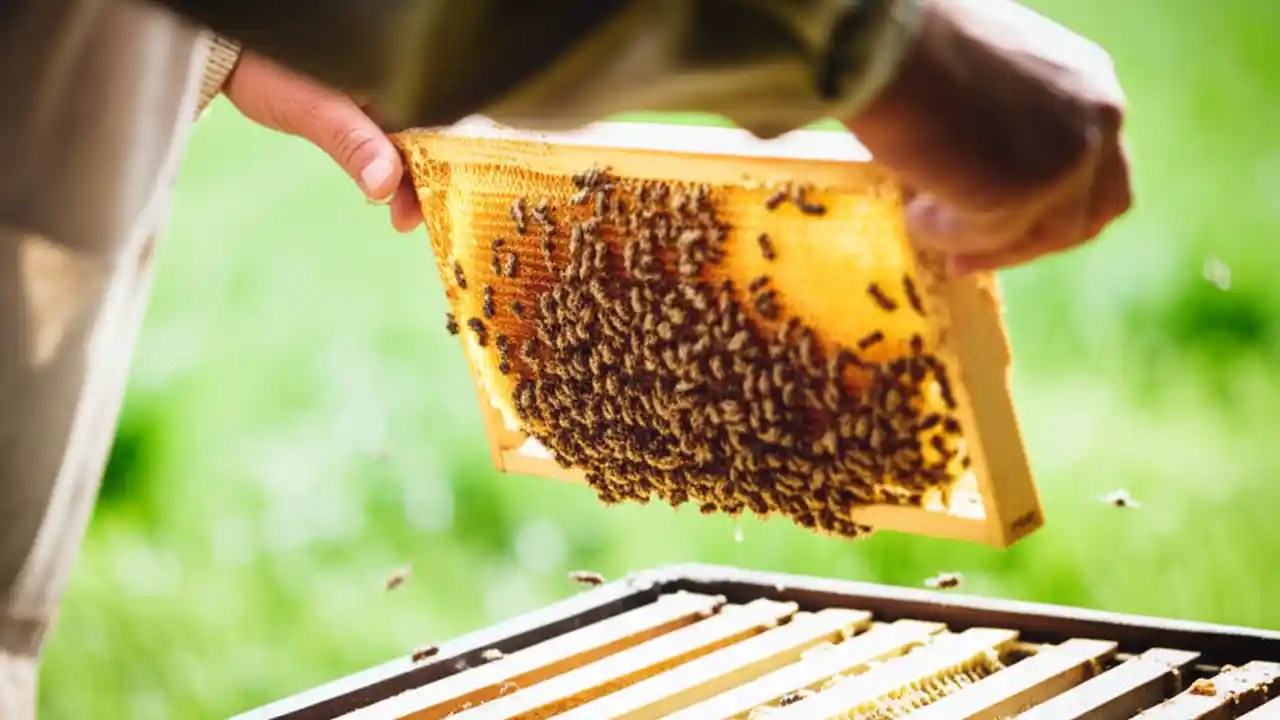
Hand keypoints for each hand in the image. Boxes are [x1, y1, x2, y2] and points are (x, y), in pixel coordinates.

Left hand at [223, 52, 423, 232]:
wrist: (234, 55)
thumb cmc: (275, 72)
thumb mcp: (317, 113)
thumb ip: (355, 145)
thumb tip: (385, 186)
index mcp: (397, 81)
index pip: (431, 130)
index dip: (434, 169)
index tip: (423, 207)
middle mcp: (394, 88)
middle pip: (423, 139)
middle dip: (422, 181)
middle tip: (407, 221)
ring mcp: (379, 99)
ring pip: (405, 144)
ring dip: (405, 179)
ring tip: (400, 216)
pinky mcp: (361, 110)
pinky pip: (386, 141)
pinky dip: (388, 166)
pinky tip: (383, 187)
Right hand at [846, 0, 1131, 273]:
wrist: (887, 35)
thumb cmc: (918, 40)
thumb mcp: (991, 73)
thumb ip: (1009, 120)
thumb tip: (972, 173)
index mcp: (1090, 83)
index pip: (1098, 167)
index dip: (1051, 204)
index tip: (997, 219)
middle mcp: (1097, 121)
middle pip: (1091, 214)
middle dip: (1031, 242)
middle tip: (970, 256)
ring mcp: (1067, 162)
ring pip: (1041, 236)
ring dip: (982, 242)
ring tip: (923, 220)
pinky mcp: (1023, 195)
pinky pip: (982, 237)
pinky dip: (944, 234)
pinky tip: (911, 212)